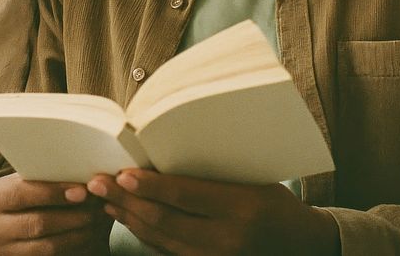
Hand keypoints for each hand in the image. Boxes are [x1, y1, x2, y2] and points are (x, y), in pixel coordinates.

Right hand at [0, 172, 112, 254]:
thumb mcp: (24, 183)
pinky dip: (73, 249)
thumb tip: (81, 174)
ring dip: (78, 234)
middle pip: (38, 223)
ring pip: (48, 246)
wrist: (9, 226)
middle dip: (72, 215)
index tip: (81, 190)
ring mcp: (4, 251)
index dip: (53, 192)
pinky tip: (87, 237)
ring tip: (96, 221)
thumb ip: (43, 177)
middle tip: (97, 207)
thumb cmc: (23, 197)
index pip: (23, 193)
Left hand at [87, 169, 338, 255]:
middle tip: (95, 182)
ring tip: (102, 196)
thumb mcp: (252, 179)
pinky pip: (167, 251)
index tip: (121, 173)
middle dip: (125, 201)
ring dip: (127, 217)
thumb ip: (210, 174)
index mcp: (242, 208)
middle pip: (164, 220)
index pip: (186, 196)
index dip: (149, 186)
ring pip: (160, 238)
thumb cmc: (277, 202)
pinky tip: (126, 217)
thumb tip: (158, 154)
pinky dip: (142, 233)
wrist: (304, 247)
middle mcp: (227, 238)